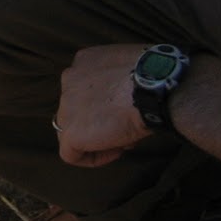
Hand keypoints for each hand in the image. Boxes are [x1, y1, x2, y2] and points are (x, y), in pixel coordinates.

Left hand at [54, 43, 153, 167]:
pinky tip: (115, 152)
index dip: (104, 104)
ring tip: (124, 139)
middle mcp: (69, 79)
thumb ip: (117, 82)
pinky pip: (72, 154)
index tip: (124, 112)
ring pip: (73, 130)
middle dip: (100, 121)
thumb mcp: (131, 69)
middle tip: (126, 127)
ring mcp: (66, 106)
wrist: (152, 88)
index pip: (85, 88)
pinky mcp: (70, 131)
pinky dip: (92, 158)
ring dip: (97, 139)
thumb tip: (123, 103)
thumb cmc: (153, 77)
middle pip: (78, 108)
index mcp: (84, 61)